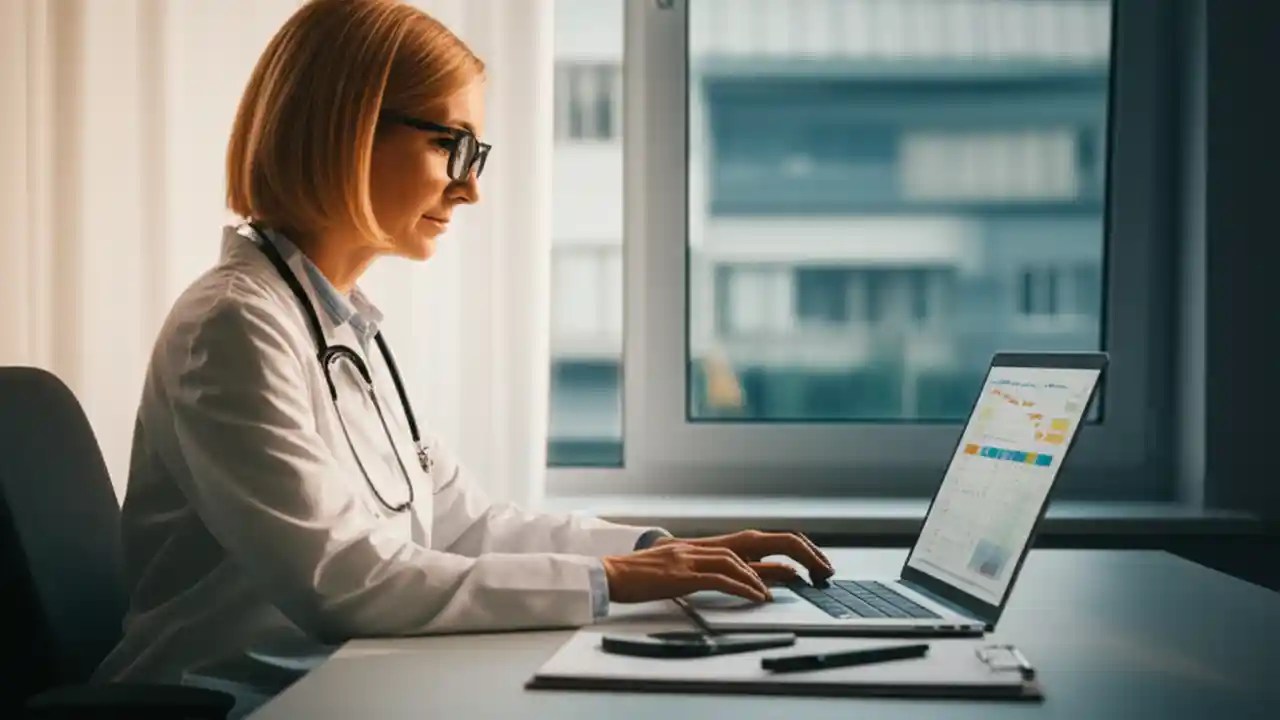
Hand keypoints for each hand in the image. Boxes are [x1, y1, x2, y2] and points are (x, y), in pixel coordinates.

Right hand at [602, 542, 771, 603]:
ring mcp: (684, 561)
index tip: (754, 574)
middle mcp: (686, 549)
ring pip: (730, 563)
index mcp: (680, 548)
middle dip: (752, 569)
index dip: (741, 561)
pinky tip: (752, 597)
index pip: (719, 549)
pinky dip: (741, 588)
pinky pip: (719, 580)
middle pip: (730, 553)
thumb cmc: (625, 576)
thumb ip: (673, 569)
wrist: (607, 574)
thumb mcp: (655, 568)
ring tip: (763, 593)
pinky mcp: (682, 577)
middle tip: (766, 584)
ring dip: (751, 578)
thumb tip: (684, 580)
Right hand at [651, 529, 834, 586]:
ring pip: (738, 558)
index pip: (755, 539)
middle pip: (757, 539)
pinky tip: (756, 596)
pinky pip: (718, 577)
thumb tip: (750, 581)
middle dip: (792, 550)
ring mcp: (690, 555)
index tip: (810, 561)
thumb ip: (714, 571)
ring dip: (765, 574)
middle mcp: (701, 544)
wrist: (609, 573)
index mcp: (704, 544)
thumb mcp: (683, 569)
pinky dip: (741, 586)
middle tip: (818, 566)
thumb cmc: (643, 576)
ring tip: (787, 586)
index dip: (786, 547)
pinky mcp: (680, 573)